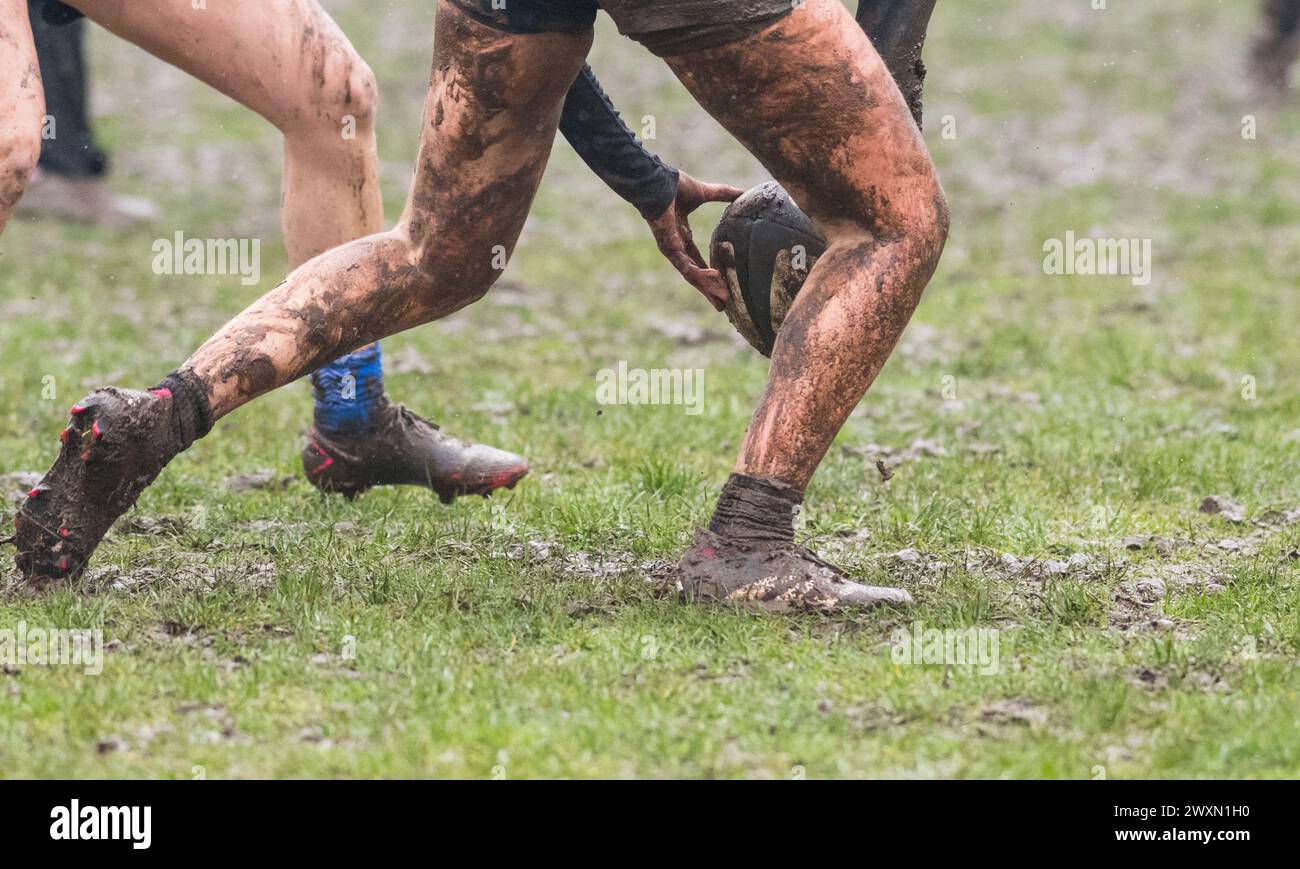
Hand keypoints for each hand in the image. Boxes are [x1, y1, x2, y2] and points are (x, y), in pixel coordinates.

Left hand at [647, 172, 743, 311]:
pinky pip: (685, 266)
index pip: (697, 261)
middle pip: (694, 275)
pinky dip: (699, 274)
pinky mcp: (669, 248)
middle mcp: (676, 246)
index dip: (709, 275)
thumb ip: (724, 194)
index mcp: (681, 236)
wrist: (660, 182)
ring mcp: (671, 249)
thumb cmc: (676, 185)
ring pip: (690, 275)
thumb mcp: (707, 193)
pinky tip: (715, 278)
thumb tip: (743, 191)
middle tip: (723, 306)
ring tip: (723, 299)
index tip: (722, 287)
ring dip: (707, 288)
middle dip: (708, 290)